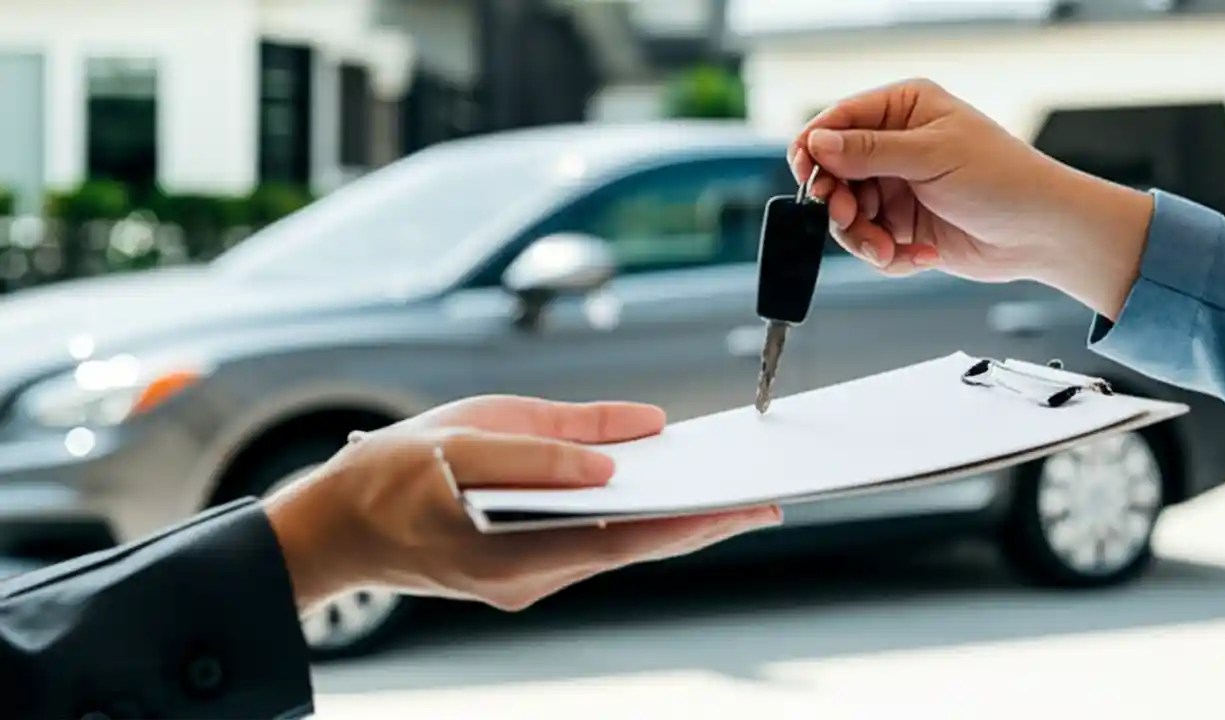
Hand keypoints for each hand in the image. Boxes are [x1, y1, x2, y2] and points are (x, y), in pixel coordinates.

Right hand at [265, 396, 779, 612]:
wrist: (333, 525)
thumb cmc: (389, 478)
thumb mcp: (464, 438)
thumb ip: (548, 445)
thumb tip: (630, 448)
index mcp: (516, 554)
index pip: (626, 539)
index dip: (690, 521)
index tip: (745, 505)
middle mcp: (530, 579)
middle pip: (633, 547)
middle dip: (699, 522)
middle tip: (763, 498)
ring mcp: (526, 579)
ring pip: (615, 546)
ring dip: (670, 519)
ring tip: (725, 490)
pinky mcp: (521, 567)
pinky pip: (589, 540)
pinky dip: (630, 517)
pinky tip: (658, 492)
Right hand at [789, 79, 1154, 318]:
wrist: (1041, 234)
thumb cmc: (1003, 180)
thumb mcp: (931, 156)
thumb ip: (869, 150)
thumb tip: (818, 142)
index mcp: (904, 109)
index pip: (838, 121)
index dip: (815, 149)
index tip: (810, 177)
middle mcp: (896, 146)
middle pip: (834, 174)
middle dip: (840, 204)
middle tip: (849, 218)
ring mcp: (898, 187)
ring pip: (848, 215)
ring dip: (863, 238)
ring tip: (888, 249)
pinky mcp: (903, 226)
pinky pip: (870, 243)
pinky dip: (888, 255)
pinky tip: (919, 256)